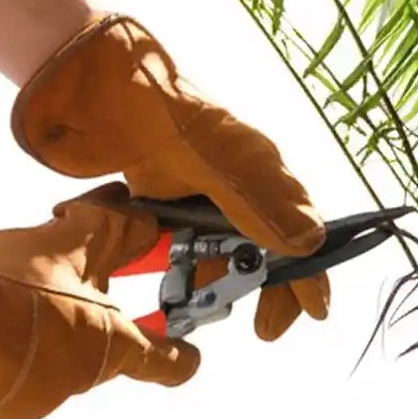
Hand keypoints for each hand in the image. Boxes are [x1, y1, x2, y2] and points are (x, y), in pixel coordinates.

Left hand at [11, 14, 329, 340]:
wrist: (101, 86)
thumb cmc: (163, 114)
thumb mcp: (215, 159)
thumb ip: (258, 201)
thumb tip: (311, 243)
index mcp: (263, 171)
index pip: (303, 229)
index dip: (312, 271)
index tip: (317, 311)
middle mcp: (243, 185)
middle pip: (270, 247)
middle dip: (273, 288)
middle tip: (265, 331)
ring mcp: (207, 194)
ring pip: (230, 251)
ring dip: (227, 282)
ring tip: (213, 315)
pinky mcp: (172, 201)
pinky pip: (191, 245)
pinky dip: (188, 271)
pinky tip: (176, 296)